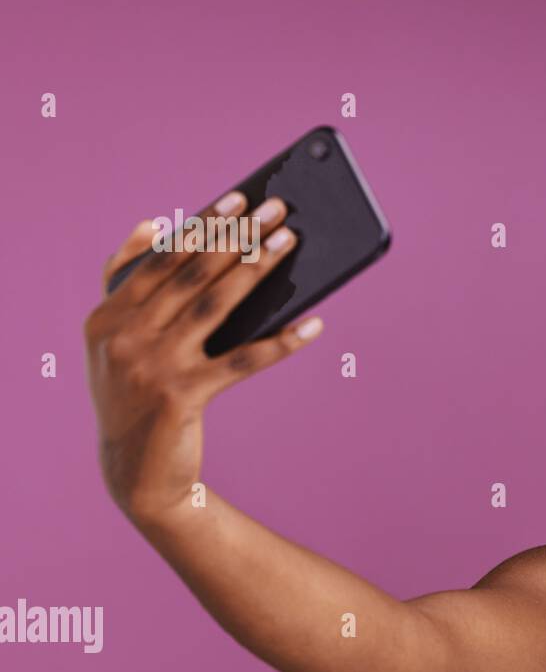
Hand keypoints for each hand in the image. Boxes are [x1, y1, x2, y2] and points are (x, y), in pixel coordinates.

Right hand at [84, 192, 322, 521]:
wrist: (135, 473)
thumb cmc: (137, 394)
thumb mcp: (116, 339)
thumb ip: (126, 280)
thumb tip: (156, 223)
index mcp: (107, 316)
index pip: (165, 259)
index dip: (206, 226)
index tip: (241, 199)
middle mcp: (124, 337)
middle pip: (194, 275)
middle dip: (241, 237)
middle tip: (280, 209)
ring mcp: (151, 366)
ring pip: (218, 306)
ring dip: (259, 270)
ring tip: (290, 243)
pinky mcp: (184, 396)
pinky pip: (244, 360)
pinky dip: (282, 341)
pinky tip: (313, 325)